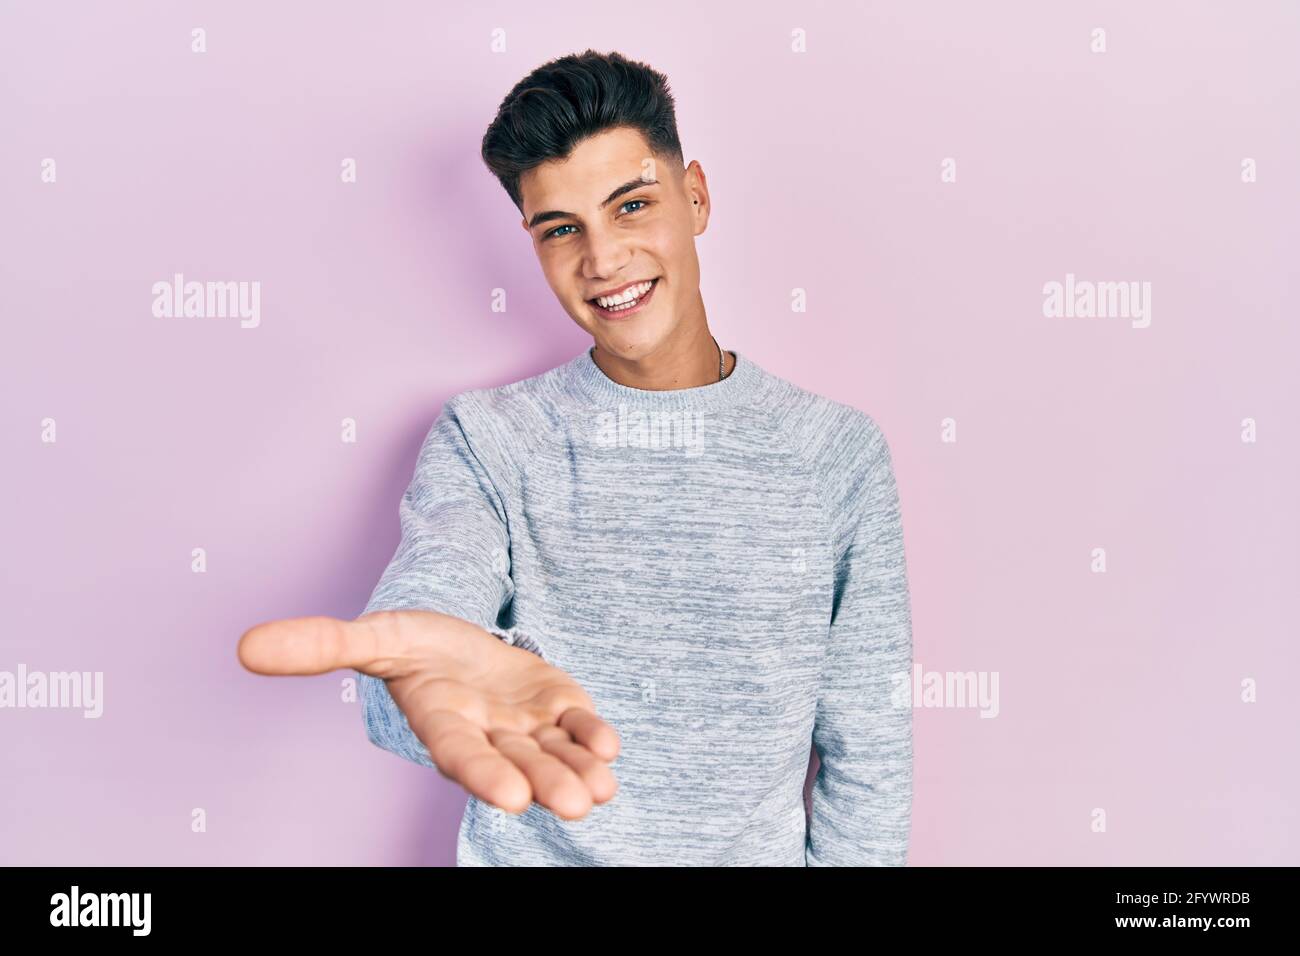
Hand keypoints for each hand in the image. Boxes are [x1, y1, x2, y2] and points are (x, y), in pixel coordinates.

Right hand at [237, 609, 618, 819]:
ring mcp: (525, 725)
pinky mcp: (557, 708)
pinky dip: (594, 737)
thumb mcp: (375, 636)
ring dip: (578, 772)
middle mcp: (485, 733)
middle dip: (544, 783)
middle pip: (516, 762)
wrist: (460, 640)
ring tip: (602, 791)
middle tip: (574, 805)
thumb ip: (322, 645)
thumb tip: (246, 647)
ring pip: (553, 754)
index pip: (458, 752)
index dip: (482, 772)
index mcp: (440, 720)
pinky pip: (579, 728)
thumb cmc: (415, 645)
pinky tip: (610, 748)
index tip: (509, 798)